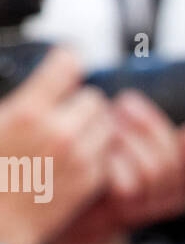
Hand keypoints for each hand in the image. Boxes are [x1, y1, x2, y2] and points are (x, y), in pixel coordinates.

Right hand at [0, 47, 114, 243]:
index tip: (63, 67)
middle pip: (93, 97)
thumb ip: (19, 100)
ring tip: (71, 135)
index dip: (65, 63)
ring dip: (92, 126)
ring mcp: (79, 158)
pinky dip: (97, 151)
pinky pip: (106, 152)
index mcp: (29, 113)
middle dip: (79, 102)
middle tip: (63, 112)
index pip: (68, 63)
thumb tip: (35, 83)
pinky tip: (75, 157)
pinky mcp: (91, 180)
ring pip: (106, 124)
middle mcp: (60, 132)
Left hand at [54, 89, 184, 243]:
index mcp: (175, 185)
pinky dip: (114, 161)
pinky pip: (127, 186)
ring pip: (153, 173)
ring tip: (107, 122)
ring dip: (129, 139)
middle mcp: (162, 201)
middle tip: (125, 103)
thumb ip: (140, 130)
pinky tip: (101, 148)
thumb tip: (131, 100)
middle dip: (150, 126)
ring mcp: (139, 210)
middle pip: (173, 164)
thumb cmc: (96, 166)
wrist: (66, 207)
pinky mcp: (114, 213)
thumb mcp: (125, 143)